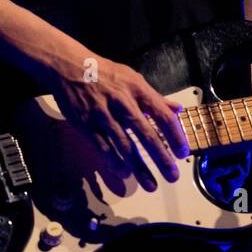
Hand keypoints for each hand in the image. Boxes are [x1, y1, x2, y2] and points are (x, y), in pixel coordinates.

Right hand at [46, 53, 190, 190]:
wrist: (68, 67)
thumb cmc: (104, 73)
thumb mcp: (133, 78)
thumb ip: (155, 97)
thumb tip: (177, 110)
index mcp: (138, 90)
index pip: (162, 116)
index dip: (175, 136)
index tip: (182, 153)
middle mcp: (123, 103)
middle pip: (147, 135)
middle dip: (162, 159)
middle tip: (173, 176)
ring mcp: (103, 115)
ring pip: (125, 146)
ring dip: (139, 168)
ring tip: (151, 184)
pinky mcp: (86, 124)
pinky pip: (103, 147)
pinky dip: (115, 162)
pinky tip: (124, 173)